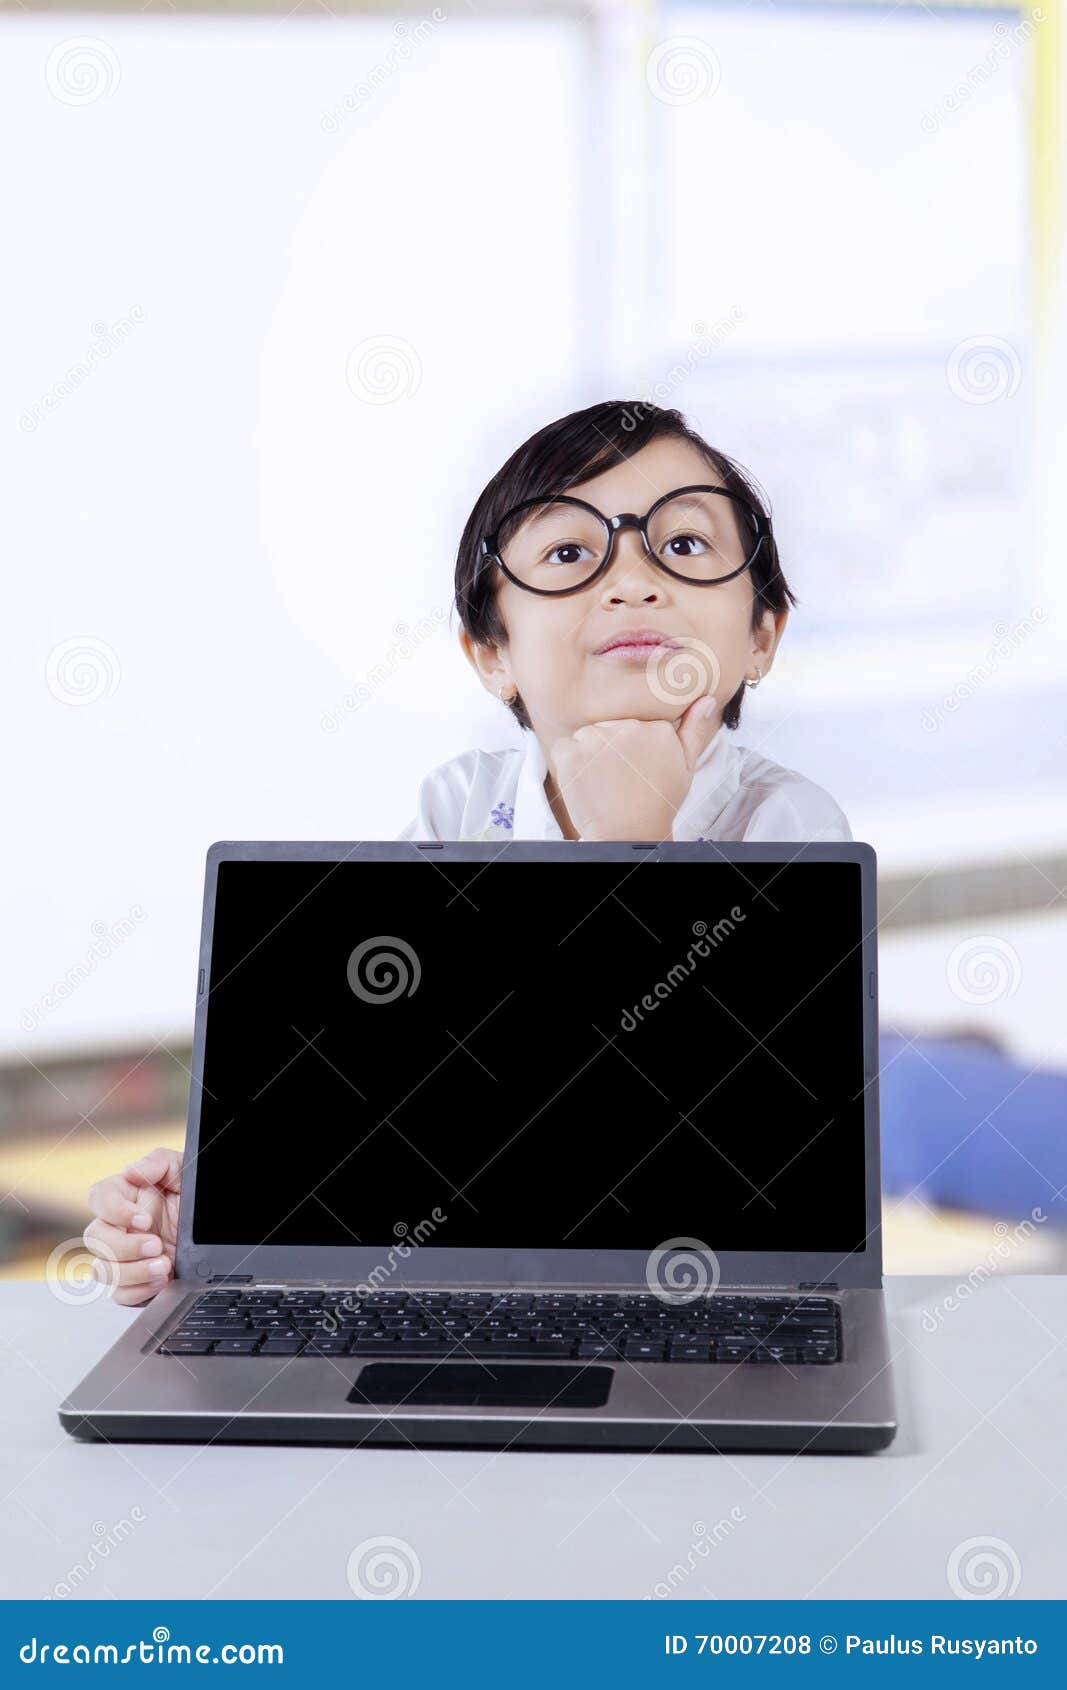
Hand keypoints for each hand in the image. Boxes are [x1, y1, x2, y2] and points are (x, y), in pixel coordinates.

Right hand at [84, 1146, 182, 1305]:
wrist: (221, 1229)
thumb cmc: (195, 1197)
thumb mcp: (184, 1170)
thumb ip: (158, 1162)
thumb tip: (131, 1172)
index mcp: (127, 1196)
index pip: (99, 1197)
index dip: (114, 1210)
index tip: (144, 1219)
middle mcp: (120, 1227)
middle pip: (95, 1238)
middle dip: (125, 1246)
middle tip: (156, 1245)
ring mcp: (125, 1256)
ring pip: (103, 1270)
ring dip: (132, 1272)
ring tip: (165, 1267)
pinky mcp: (136, 1282)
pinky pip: (120, 1294)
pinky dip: (139, 1291)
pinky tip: (162, 1282)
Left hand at [548, 695, 718, 840]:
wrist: (629, 836)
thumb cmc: (657, 804)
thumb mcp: (685, 767)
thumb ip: (692, 730)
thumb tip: (706, 699)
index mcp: (657, 727)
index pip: (632, 726)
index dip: (631, 750)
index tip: (637, 771)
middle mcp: (628, 727)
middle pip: (608, 728)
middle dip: (610, 750)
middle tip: (621, 780)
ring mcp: (598, 739)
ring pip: (585, 736)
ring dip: (588, 755)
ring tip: (604, 783)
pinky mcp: (573, 753)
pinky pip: (564, 748)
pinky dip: (569, 765)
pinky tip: (587, 784)